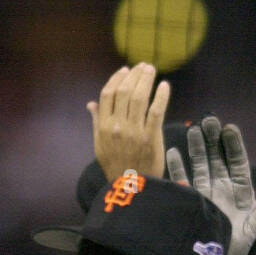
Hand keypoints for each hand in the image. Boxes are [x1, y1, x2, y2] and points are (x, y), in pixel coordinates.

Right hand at [88, 63, 169, 181]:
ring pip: (139, 98)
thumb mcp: (99, 145)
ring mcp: (134, 131)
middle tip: (144, 66)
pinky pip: (156, 111)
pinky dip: (161, 96)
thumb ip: (96, 122)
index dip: (116, 78)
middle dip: (134, 75)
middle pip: (124, 91)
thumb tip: (90, 104)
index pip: (107, 94)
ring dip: (146, 80)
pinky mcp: (151, 137)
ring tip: (151, 70)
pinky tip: (164, 86)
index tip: (126, 70)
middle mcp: (117, 125)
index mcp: (103, 126)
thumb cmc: (115, 166)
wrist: (130, 188)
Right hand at [166, 115, 255, 254]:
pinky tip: (173, 152)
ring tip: (193, 130)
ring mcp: (206, 196)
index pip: (238, 163)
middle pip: (218, 160)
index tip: (229, 128)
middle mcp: (224, 190)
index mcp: (242, 193)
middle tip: (208, 119)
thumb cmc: (246, 251)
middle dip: (213, 140)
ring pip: (201, 166)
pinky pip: (183, 182)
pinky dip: (177, 169)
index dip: (234, 146)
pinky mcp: (191, 204)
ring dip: (197, 149)